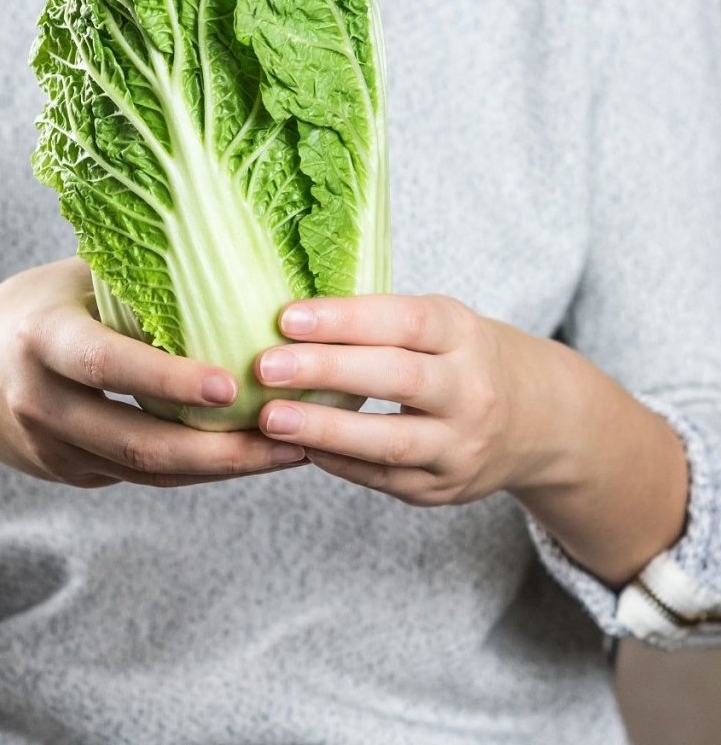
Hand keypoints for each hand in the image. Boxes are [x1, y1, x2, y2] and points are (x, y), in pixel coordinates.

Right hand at [0, 257, 304, 580]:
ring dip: (220, 469)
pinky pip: (141, 477)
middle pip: (136, 444)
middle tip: (290, 437)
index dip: (167, 379)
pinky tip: (246, 454)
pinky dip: (196, 470)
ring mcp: (54, 449)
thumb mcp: (69, 280)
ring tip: (289, 451)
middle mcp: (42, 403)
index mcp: (42, 340)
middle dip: (219, 451)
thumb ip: (132, 275)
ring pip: (147, 472)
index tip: (231, 384)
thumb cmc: (28, 308)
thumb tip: (222, 252)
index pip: (107, 365)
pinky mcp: (70, 474)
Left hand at [253, 294, 560, 505]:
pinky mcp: (443, 487)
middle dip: (327, 370)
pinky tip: (296, 446)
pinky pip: (383, 476)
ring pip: (392, 439)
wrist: (539, 420)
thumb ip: (379, 321)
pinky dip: (337, 461)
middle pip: (398, 377)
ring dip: (325, 429)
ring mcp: (461, 445)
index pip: (404, 321)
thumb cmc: (462, 357)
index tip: (287, 318)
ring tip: (271, 418)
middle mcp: (471, 390)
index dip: (345, 319)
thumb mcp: (440, 323)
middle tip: (266, 366)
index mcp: (464, 334)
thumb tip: (289, 318)